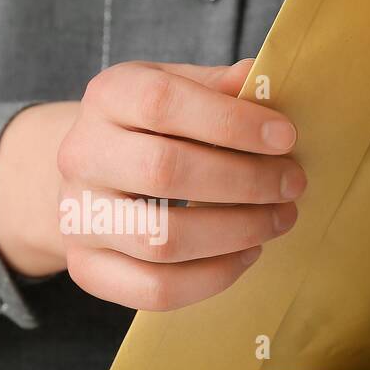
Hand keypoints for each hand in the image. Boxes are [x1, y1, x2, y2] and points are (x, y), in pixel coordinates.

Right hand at [0, 59, 302, 310]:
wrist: (92, 176)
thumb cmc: (149, 129)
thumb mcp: (176, 89)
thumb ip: (216, 86)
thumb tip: (260, 80)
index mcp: (106, 97)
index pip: (163, 103)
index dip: (230, 122)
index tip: (285, 138)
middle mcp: (81, 155)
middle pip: (163, 171)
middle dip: (244, 181)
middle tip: (291, 185)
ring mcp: (78, 217)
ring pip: (161, 239)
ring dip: (235, 233)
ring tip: (277, 220)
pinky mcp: (86, 269)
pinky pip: (155, 290)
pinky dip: (212, 277)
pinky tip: (245, 254)